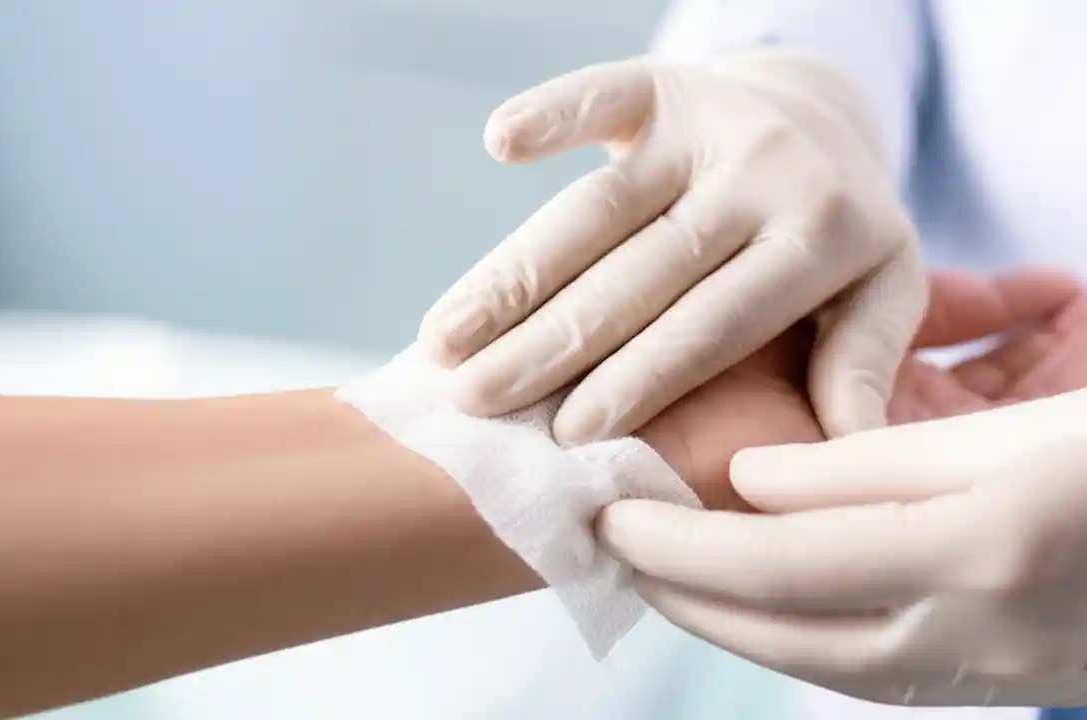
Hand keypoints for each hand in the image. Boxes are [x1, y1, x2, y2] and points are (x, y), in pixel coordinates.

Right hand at [419, 51, 924, 444]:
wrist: (824, 116)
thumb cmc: (842, 232)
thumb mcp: (884, 290)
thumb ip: (864, 360)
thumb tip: (849, 448)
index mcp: (819, 240)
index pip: (710, 325)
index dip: (636, 379)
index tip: (567, 435)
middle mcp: (762, 175)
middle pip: (636, 274)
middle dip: (548, 342)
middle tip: (474, 399)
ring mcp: (706, 125)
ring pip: (596, 208)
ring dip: (514, 270)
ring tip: (443, 336)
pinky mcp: (662, 87)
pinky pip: (602, 94)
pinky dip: (551, 112)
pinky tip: (498, 142)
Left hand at [597, 270, 1086, 706]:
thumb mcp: (1017, 429)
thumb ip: (873, 463)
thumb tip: (746, 484)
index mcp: (978, 551)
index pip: (777, 565)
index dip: (678, 545)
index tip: (606, 517)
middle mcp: (980, 634)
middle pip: (784, 633)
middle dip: (683, 599)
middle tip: (611, 555)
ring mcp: (1000, 676)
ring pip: (822, 666)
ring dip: (733, 629)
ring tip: (669, 583)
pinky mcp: (1013, 685)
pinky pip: (876, 676)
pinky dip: (803, 644)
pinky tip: (768, 614)